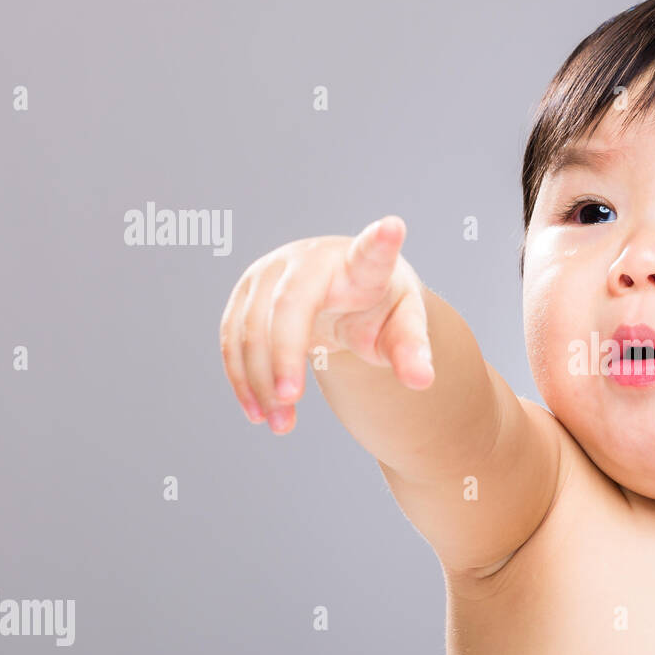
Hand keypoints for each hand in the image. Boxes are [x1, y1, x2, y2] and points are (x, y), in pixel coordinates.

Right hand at [219, 215, 432, 433]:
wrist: (341, 288)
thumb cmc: (378, 303)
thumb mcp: (402, 325)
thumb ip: (412, 350)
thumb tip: (421, 380)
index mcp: (361, 264)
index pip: (372, 252)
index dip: (380, 241)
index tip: (394, 228)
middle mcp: (311, 260)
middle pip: (289, 304)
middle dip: (284, 351)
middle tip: (289, 399)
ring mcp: (271, 273)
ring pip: (251, 327)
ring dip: (260, 379)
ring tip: (281, 425)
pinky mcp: (246, 295)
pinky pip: (233, 339)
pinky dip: (242, 378)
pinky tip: (259, 412)